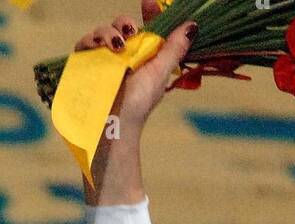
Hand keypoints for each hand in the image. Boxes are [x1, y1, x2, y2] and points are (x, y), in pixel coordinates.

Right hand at [73, 2, 196, 131]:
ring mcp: (104, 58)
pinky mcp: (87, 63)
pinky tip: (99, 47)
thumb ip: (173, 48)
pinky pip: (85, 43)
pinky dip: (91, 40)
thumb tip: (192, 26)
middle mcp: (124, 55)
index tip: (149, 2)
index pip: (146, 26)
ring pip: (103, 31)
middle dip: (124, 22)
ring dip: (108, 32)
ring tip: (117, 46)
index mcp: (144, 56)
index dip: (149, 12)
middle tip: (131, 30)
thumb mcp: (159, 73)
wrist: (115, 124)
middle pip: (122, 25)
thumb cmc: (139, 103)